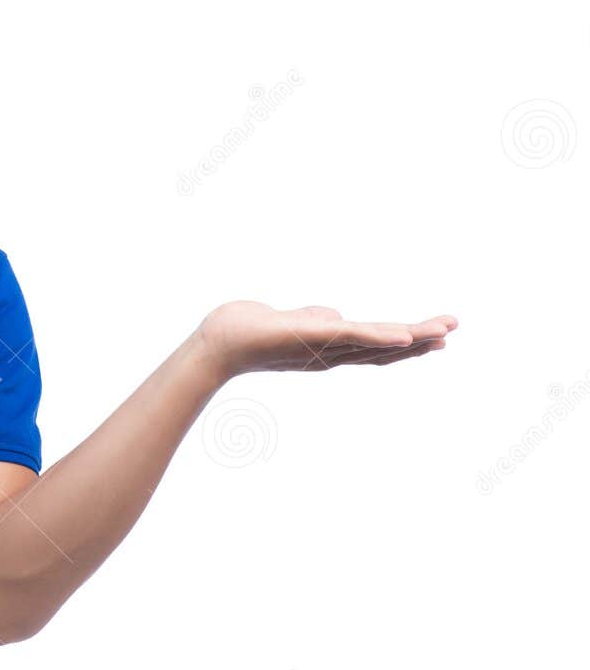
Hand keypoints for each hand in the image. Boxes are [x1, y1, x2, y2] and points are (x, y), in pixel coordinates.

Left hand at [195, 301, 457, 380]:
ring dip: (409, 338)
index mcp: (328, 350)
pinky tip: (401, 337)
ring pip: (373, 345)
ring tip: (441, 332)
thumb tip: (333, 315)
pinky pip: (348, 338)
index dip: (405, 343)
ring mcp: (321, 347)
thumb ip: (315, 319)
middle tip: (453, 329)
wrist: (217, 343)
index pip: (375, 348)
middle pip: (383, 350)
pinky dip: (376, 338)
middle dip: (419, 341)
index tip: (436, 335)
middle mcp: (329, 354)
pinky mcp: (310, 336)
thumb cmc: (247, 331)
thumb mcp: (290, 321)